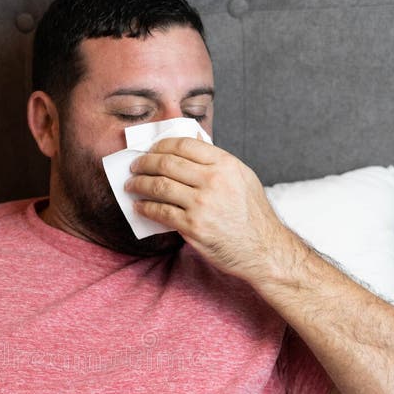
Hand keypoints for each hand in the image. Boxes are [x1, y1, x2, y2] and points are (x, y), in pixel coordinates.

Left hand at [125, 136, 291, 281]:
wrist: (262, 249)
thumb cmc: (252, 215)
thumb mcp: (243, 178)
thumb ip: (217, 163)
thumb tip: (190, 147)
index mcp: (225, 164)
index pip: (184, 144)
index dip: (161, 145)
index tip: (151, 150)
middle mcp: (213, 180)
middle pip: (166, 163)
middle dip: (144, 163)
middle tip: (135, 166)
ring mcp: (202, 204)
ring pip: (159, 186)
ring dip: (139, 184)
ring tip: (131, 185)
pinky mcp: (193, 227)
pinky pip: (160, 212)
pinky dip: (145, 208)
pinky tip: (139, 206)